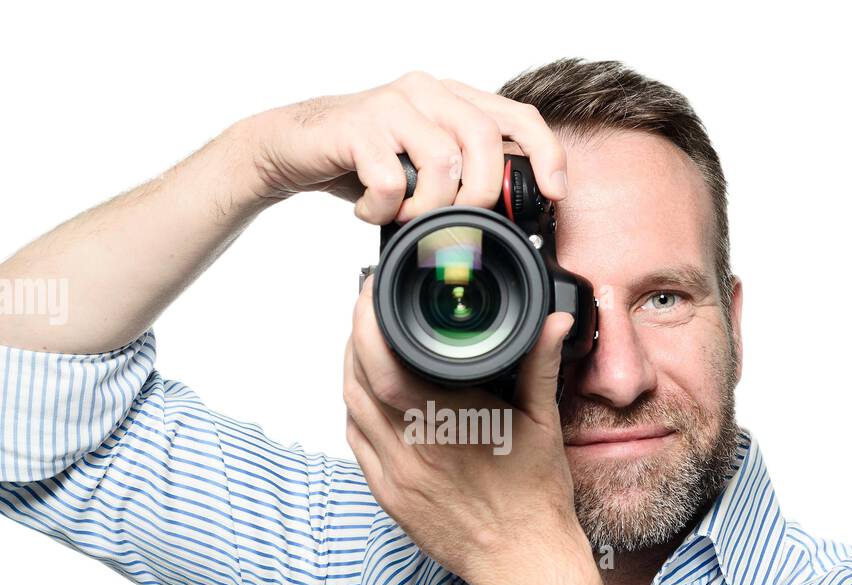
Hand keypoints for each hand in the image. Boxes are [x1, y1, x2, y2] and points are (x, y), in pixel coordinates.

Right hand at [248, 70, 567, 221]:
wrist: (296, 147)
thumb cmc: (363, 161)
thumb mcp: (422, 166)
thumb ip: (462, 176)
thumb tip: (510, 218)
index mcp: (452, 98)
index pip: (518, 115)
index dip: (547, 154)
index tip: (555, 195)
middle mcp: (427, 92)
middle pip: (485, 139)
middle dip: (481, 195)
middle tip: (456, 226)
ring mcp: (392, 105)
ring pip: (443, 161)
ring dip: (428, 209)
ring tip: (404, 220)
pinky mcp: (358, 127)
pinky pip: (392, 179)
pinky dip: (385, 210)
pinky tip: (372, 213)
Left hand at [343, 273, 584, 584]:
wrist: (523, 560)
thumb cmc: (534, 499)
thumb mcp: (543, 423)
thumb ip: (541, 364)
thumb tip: (554, 322)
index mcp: (447, 425)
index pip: (384, 363)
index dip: (367, 323)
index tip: (373, 295)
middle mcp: (412, 450)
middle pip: (357, 381)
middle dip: (357, 339)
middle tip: (369, 313)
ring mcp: (395, 476)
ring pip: (350, 411)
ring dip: (352, 373)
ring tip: (366, 346)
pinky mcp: (389, 497)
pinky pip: (357, 444)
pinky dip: (356, 413)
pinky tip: (369, 397)